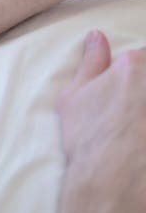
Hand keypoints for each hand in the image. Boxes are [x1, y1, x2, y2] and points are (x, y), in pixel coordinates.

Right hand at [55, 30, 145, 212]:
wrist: (111, 177)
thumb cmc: (89, 137)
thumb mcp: (74, 96)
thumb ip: (90, 62)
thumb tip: (96, 36)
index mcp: (132, 65)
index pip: (139, 60)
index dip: (130, 79)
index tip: (122, 100)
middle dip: (140, 94)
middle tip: (131, 118)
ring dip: (143, 112)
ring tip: (136, 132)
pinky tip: (141, 140)